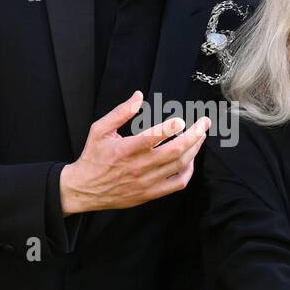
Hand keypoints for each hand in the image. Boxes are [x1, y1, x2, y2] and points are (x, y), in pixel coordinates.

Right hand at [59, 90, 210, 214]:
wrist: (85, 190)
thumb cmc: (93, 157)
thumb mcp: (99, 130)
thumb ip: (120, 112)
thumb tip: (138, 96)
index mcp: (125, 150)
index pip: (151, 138)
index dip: (169, 128)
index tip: (181, 120)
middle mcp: (138, 167)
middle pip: (174, 151)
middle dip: (194, 135)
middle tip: (204, 123)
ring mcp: (146, 182)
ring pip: (179, 165)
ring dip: (194, 149)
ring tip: (200, 136)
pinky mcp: (151, 193)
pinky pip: (177, 183)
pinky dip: (188, 171)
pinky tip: (190, 159)